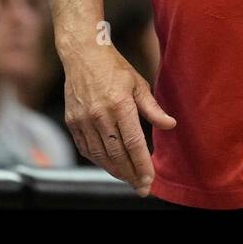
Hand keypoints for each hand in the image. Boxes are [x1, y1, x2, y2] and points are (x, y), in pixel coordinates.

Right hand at [62, 46, 176, 196]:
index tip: (149, 180)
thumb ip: (153, 108)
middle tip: (141, 187)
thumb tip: (170, 125)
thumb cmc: (115, 68)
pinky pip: (86, 149)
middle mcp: (99, 115)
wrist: (83, 56)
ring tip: (129, 178)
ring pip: (100, 155)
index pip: (133, 143)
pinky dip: (99, 160)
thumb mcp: (139, 84)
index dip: (142, 164)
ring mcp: (82, 120)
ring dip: (115, 171)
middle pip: (117, 154)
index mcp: (119, 104)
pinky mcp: (72, 122)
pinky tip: (110, 165)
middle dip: (131, 174)